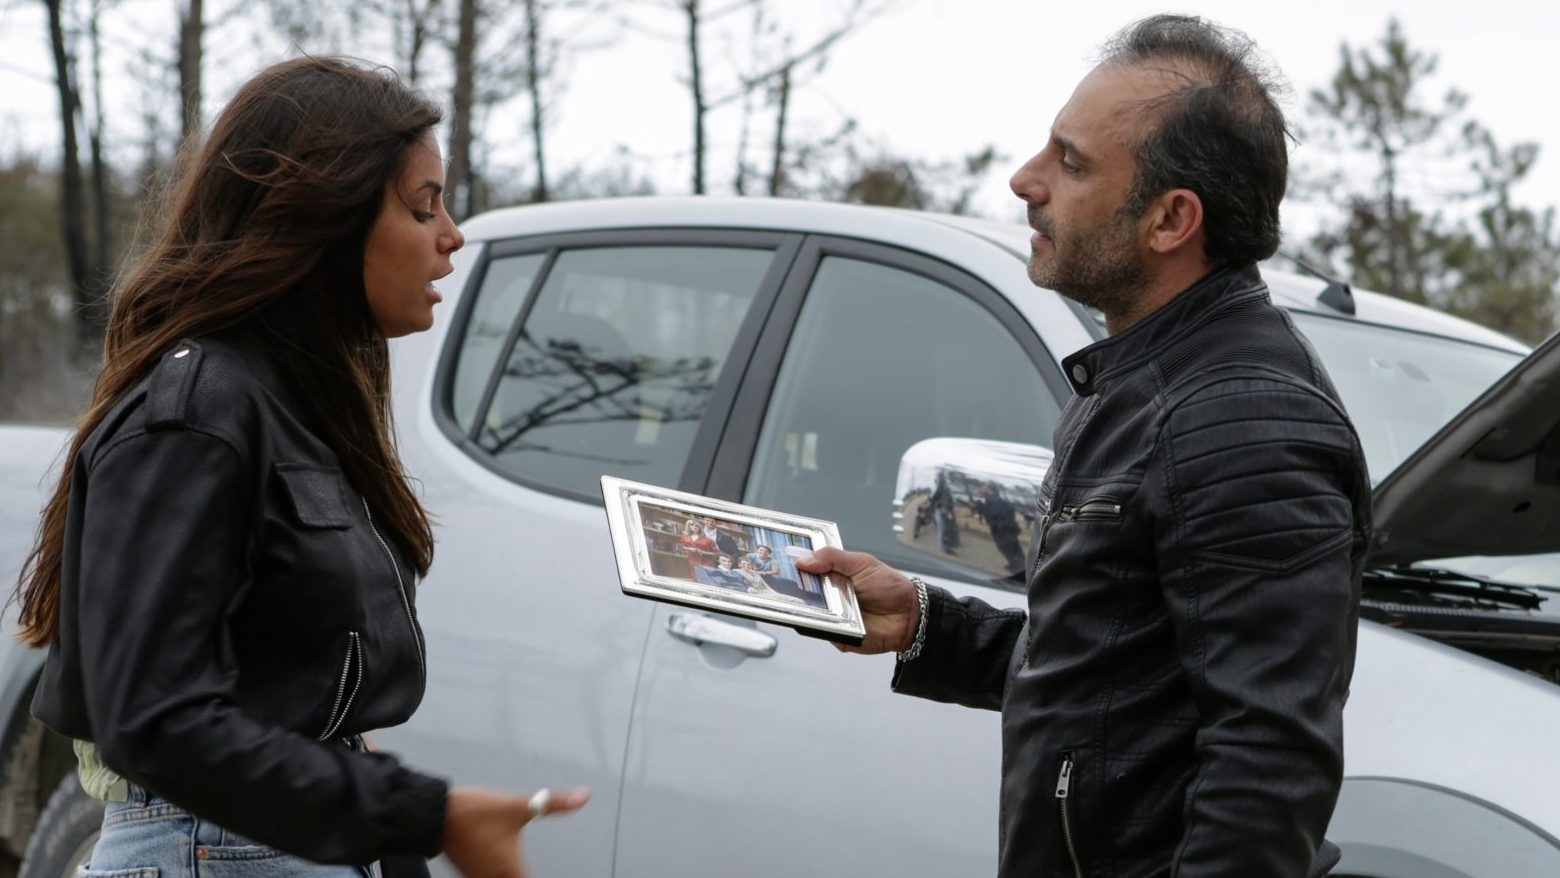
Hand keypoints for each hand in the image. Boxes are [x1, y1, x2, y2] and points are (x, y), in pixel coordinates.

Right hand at [443, 786, 589, 877]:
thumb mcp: (519, 805)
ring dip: (515, 877)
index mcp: (509, 870)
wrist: (433, 813)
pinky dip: (501, 875)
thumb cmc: (474, 811)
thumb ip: (554, 802)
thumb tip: (585, 795)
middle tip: (540, 877)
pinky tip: (506, 868)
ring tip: (524, 870)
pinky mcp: (469, 872)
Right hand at [795, 548, 918, 654]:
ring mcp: (832, 617)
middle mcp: (829, 598)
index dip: (794, 567)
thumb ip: (833, 558)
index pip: (806, 572)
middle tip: (785, 579)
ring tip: (806, 597)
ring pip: (808, 614)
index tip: (781, 560)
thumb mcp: (862, 563)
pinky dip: (824, 625)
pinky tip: (827, 616)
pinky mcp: (838, 636)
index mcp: (832, 577)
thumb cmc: (890, 587)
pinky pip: (824, 631)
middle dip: (793, 587)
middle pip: (802, 594)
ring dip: (807, 607)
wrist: (911, 615)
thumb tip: (804, 560)